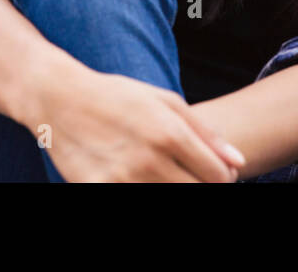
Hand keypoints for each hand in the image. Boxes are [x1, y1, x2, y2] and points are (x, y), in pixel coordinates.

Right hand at [34, 69, 246, 181]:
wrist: (59, 100)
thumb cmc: (117, 97)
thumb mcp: (165, 102)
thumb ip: (205, 132)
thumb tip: (238, 161)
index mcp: (169, 133)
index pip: (218, 176)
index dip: (224, 179)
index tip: (218, 175)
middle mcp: (148, 159)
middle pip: (196, 193)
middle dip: (202, 187)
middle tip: (192, 176)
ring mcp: (122, 180)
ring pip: (169, 201)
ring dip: (174, 190)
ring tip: (165, 175)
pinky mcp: (99, 190)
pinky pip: (134, 202)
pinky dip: (144, 192)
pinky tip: (140, 178)